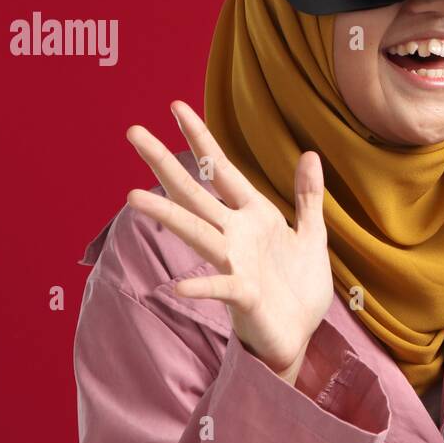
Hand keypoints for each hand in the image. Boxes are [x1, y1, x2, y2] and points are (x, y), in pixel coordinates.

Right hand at [124, 101, 332, 388]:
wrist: (301, 336)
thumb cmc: (299, 288)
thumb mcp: (311, 235)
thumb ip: (307, 197)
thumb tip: (309, 153)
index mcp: (253, 216)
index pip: (222, 170)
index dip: (201, 139)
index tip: (175, 107)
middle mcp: (235, 236)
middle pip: (195, 192)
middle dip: (165, 163)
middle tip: (132, 131)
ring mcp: (236, 264)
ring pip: (197, 233)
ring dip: (167, 215)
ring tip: (132, 196)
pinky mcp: (245, 296)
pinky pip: (221, 287)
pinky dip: (201, 286)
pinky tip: (177, 288)